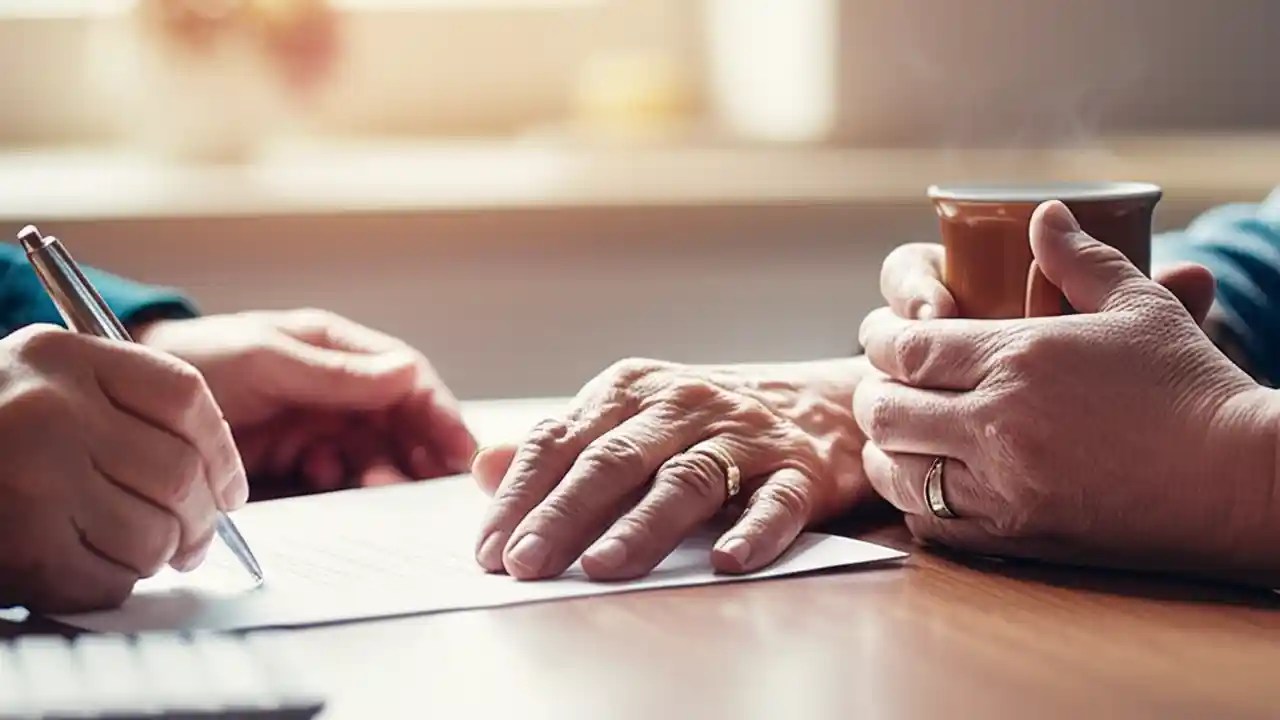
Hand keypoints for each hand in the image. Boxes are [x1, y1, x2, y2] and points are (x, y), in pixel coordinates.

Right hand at [0, 325, 245, 611]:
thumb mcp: (40, 381)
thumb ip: (120, 406)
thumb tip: (216, 477)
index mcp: (63, 355)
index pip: (185, 396)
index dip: (222, 450)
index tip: (230, 486)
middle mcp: (51, 409)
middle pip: (180, 473)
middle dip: (203, 518)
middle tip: (199, 538)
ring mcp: (33, 476)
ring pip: (153, 533)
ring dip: (161, 555)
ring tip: (147, 552)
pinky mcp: (21, 542)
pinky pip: (106, 578)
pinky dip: (115, 584)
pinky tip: (94, 569)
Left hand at [136, 309, 474, 491]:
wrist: (130, 401)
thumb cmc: (193, 359)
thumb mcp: (265, 359)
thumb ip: (334, 372)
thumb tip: (407, 373)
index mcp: (335, 347)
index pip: (405, 376)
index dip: (438, 410)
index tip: (458, 447)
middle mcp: (334, 385)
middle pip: (400, 420)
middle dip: (420, 449)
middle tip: (430, 482)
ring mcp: (316, 424)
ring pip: (375, 452)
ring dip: (385, 471)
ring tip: (380, 489)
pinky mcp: (296, 459)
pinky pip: (339, 476)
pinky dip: (345, 483)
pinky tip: (328, 480)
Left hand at [471, 358, 874, 579]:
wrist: (825, 402)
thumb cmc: (709, 422)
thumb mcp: (631, 421)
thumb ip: (562, 447)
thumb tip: (483, 468)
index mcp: (633, 390)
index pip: (563, 441)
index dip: (522, 495)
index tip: (490, 548)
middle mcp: (684, 405)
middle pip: (614, 460)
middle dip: (563, 513)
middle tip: (525, 563)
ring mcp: (745, 435)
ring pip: (686, 479)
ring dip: (641, 525)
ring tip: (601, 566)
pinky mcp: (801, 469)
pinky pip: (776, 500)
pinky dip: (753, 530)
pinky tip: (728, 560)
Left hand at [855, 201, 1276, 580]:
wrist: (1237, 478)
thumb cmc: (1191, 385)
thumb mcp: (1139, 306)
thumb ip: (1079, 258)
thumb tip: (1043, 214)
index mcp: (1017, 357)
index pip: (906, 347)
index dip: (878, 339)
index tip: (878, 336)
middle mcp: (996, 422)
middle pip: (885, 408)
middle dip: (874, 393)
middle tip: (882, 387)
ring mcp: (1002, 485)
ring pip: (897, 470)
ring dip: (887, 449)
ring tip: (897, 436)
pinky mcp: (1016, 535)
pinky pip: (931, 523)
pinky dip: (917, 503)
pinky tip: (928, 485)